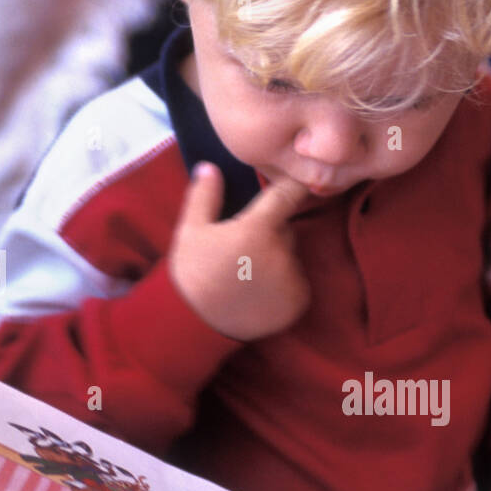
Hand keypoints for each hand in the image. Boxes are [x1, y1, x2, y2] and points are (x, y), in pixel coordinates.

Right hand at [167, 163, 312, 339]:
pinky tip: (258, 291)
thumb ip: (205, 196)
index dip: (293, 186)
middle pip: (286, 230)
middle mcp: (280, 253)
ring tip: (248, 274)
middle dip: (271, 232)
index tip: (299, 182)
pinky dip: (284, 283)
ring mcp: (292, 280)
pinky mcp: (298, 302)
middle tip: (243, 248)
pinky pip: (297, 281)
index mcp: (256, 229)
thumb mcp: (191, 231)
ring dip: (278, 258)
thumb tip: (210, 166)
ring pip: (291, 256)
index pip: (288, 195)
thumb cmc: (192, 273)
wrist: (197, 324)